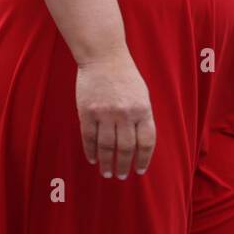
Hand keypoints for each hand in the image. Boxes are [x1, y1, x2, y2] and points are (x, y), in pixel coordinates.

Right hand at [76, 51, 154, 178]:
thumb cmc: (125, 76)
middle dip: (123, 165)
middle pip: (125, 148)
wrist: (102, 56)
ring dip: (106, 162)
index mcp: (142, 111)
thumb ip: (142, 117)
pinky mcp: (87, 111)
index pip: (146, 143)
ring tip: (106, 173)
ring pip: (106, 145)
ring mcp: (105, 113)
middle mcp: (125, 114)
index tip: (139, 170)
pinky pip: (88, 136)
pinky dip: (90, 150)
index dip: (143, 159)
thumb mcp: (142, 96)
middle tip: (120, 176)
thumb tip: (139, 143)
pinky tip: (92, 159)